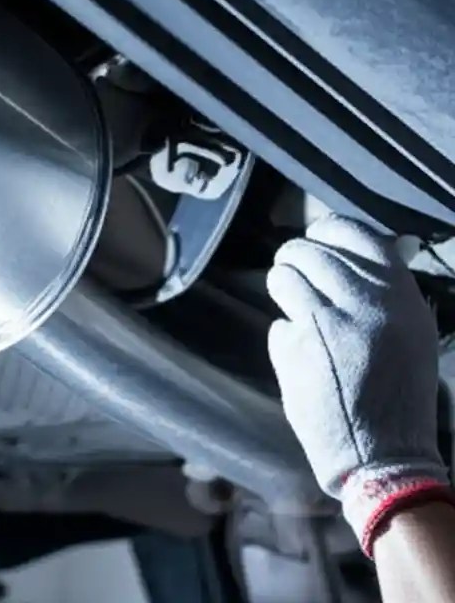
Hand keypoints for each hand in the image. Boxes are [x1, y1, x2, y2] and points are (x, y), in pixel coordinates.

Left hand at [267, 214, 448, 553]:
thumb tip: (356, 251)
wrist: (383, 456)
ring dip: (282, 288)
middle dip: (294, 259)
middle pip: (310, 252)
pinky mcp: (296, 350)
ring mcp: (327, 325)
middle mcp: (366, 304)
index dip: (328, 231)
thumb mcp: (410, 335)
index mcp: (401, 297)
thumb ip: (384, 294)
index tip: (316, 239)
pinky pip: (277, 325)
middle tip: (292, 274)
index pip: (357, 234)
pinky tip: (303, 358)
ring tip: (293, 308)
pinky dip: (283, 337)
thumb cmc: (396, 396)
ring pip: (284, 277)